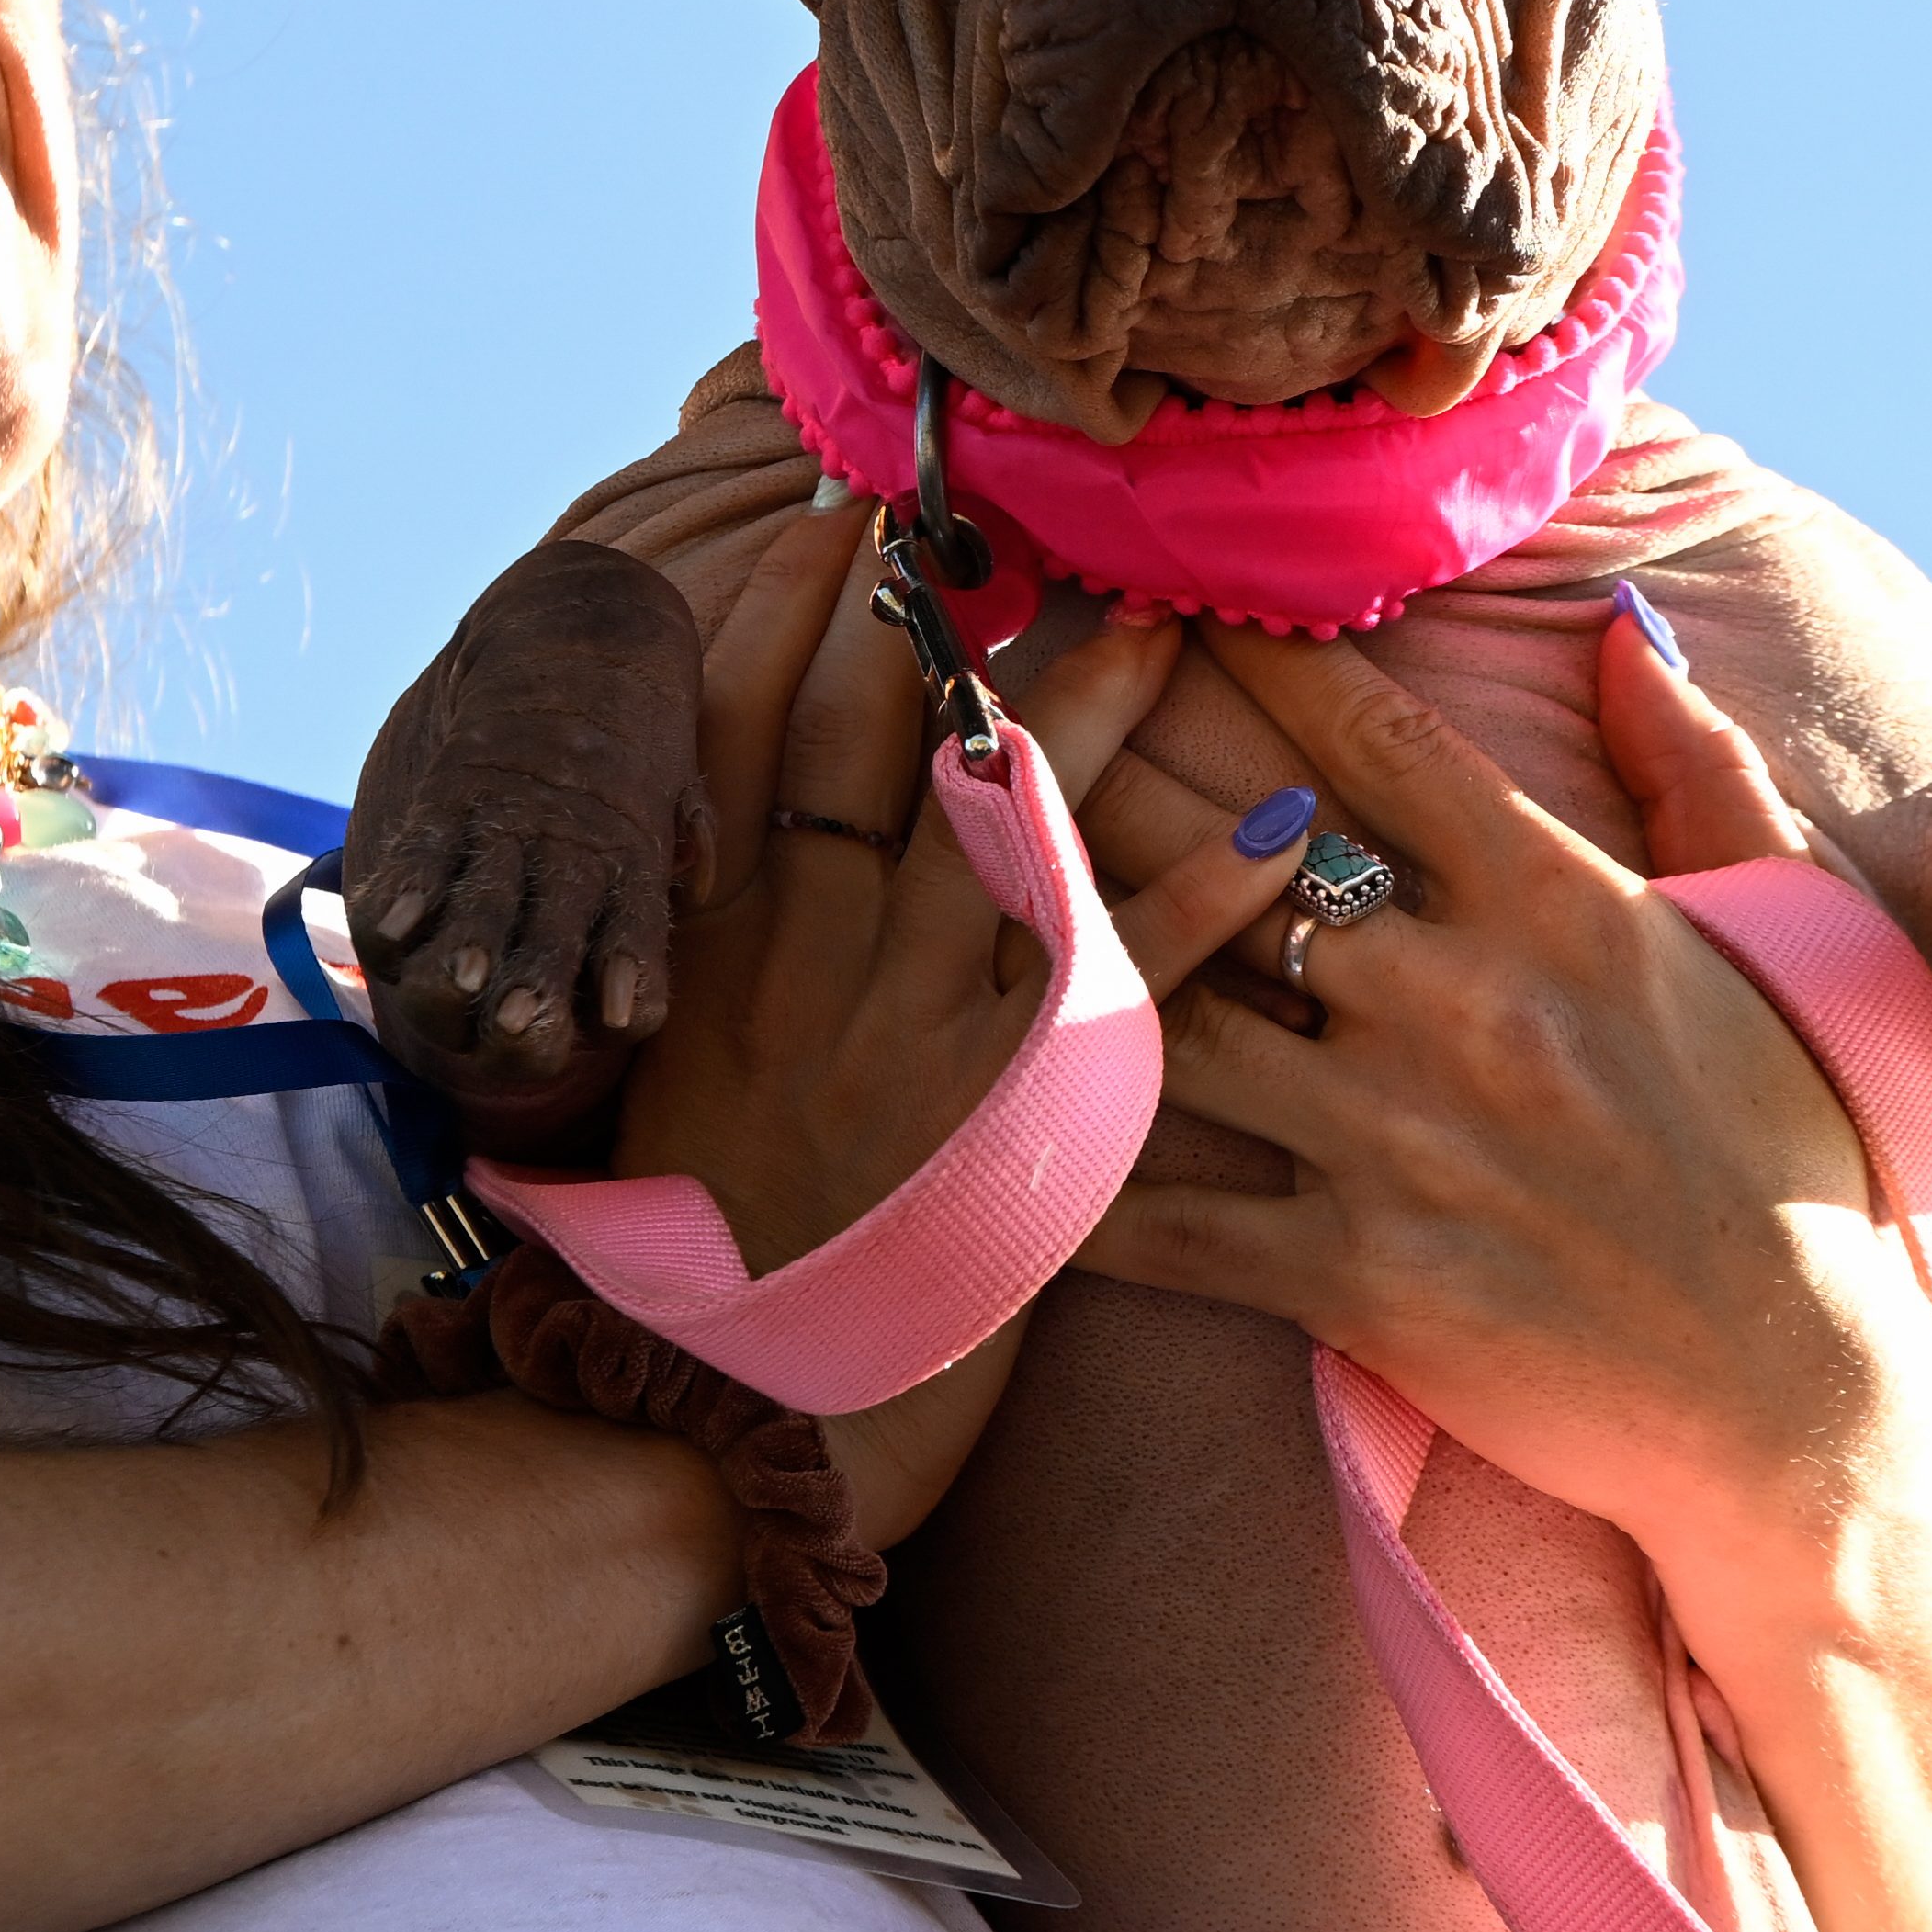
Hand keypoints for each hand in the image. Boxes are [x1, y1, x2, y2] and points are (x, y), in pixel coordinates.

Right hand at [611, 510, 1305, 1540]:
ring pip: (1008, 836)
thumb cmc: (688, 1255)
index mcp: (708, 944)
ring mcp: (909, 1038)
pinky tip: (1277, 833)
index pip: (741, 737)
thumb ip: (690, 950)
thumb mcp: (653, 1075)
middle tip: (1026, 515)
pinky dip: (1199, 908)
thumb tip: (705, 832)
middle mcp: (807, 965)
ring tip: (1177, 622)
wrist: (719, 1418)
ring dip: (1097, 717)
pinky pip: (1119, 989)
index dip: (788, 615)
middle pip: (880, 749)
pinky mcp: (1004, 1123)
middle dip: (944, 622)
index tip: (840, 514)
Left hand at [1064, 612, 1931, 1594]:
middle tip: (1008, 713)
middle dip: (1108, 777)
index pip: (1374, 741)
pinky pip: (1164, 1219)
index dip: (1252, 658)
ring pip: (1171, 1018)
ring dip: (1065, 954)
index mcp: (1562, 907)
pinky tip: (979, 1129)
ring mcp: (1399, 1146)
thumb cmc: (1800, 1149)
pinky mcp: (1356, 1281)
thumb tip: (1622, 627)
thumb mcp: (1785, 927)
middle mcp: (1466, 1007)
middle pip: (1231, 860)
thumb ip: (1696, 770)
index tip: (1164, 600)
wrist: (1803, 1395)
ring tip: (965, 888)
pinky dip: (1067, 1179)